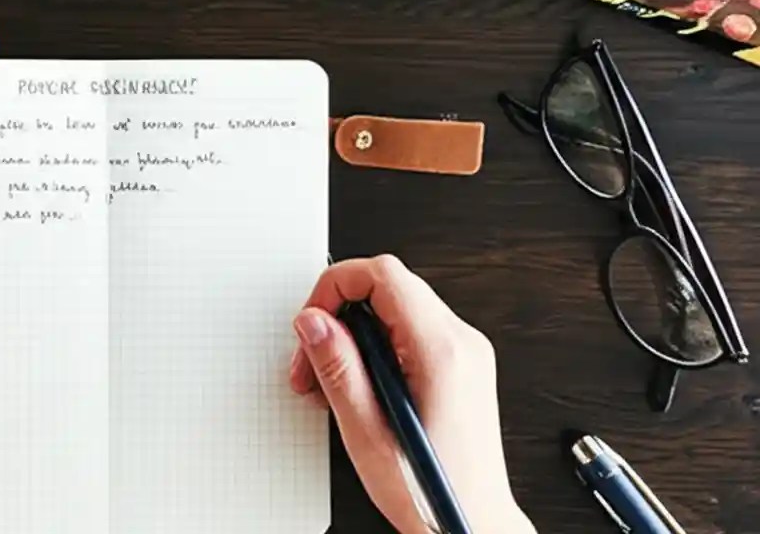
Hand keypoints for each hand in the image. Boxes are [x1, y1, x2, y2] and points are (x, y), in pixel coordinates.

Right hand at [289, 255, 534, 533]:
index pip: (383, 275)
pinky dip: (375, 351)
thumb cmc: (431, 492)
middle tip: (311, 364)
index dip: (336, 286)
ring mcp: (465, 354)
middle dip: (337, 318)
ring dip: (353, 337)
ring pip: (394, 309)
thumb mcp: (367, 432)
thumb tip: (314, 322)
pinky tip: (357, 390)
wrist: (473, 525)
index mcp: (441, 352)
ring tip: (329, 385)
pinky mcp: (459, 367)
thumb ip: (338, 368)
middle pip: (386, 288)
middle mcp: (461, 343)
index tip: (311, 321)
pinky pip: (409, 333)